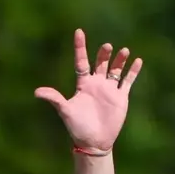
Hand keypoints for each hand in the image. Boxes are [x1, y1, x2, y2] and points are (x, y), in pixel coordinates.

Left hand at [34, 29, 141, 151]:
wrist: (94, 141)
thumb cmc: (78, 127)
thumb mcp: (65, 111)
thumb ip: (54, 99)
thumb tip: (36, 92)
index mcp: (83, 84)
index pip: (81, 61)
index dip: (80, 47)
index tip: (79, 32)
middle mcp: (97, 84)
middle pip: (100, 63)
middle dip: (103, 54)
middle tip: (107, 47)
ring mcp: (110, 90)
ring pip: (115, 69)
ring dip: (119, 60)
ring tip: (123, 51)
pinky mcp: (121, 97)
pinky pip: (128, 81)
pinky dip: (133, 71)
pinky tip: (138, 61)